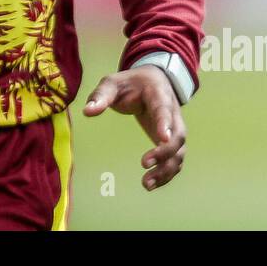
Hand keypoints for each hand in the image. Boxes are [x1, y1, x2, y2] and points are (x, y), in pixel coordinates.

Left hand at [83, 66, 186, 190]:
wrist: (153, 81)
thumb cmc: (131, 83)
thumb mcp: (113, 83)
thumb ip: (101, 95)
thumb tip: (87, 111)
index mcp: (159, 94)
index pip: (164, 109)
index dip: (165, 123)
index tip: (162, 138)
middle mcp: (173, 113)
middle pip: (177, 135)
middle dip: (164, 153)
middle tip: (143, 164)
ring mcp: (175, 128)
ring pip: (179, 151)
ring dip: (166, 169)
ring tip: (146, 184)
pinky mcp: (172, 141)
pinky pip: (176, 159)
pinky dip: (167, 173)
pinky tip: (150, 184)